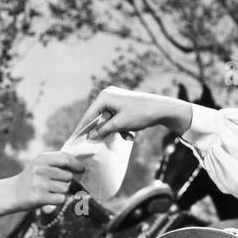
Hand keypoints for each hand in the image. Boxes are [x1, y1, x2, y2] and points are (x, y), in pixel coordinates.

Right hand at [14, 151, 88, 211]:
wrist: (13, 192)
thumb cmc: (33, 178)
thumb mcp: (41, 164)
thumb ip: (58, 161)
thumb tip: (80, 164)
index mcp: (42, 158)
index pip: (66, 159)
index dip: (77, 165)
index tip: (82, 169)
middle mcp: (40, 169)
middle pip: (68, 176)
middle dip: (65, 181)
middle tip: (53, 183)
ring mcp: (40, 183)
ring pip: (65, 188)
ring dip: (61, 191)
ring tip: (48, 190)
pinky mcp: (40, 197)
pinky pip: (61, 198)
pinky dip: (57, 200)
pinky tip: (48, 198)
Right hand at [72, 86, 192, 140]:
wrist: (162, 109)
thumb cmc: (140, 114)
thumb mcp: (119, 125)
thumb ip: (103, 130)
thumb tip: (90, 136)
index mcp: (105, 96)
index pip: (89, 114)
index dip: (83, 128)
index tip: (76, 139)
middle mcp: (109, 95)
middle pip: (99, 117)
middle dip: (104, 131)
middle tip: (100, 142)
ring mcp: (117, 99)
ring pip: (109, 119)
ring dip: (116, 130)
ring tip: (126, 136)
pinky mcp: (124, 104)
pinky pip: (117, 118)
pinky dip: (121, 127)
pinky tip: (130, 134)